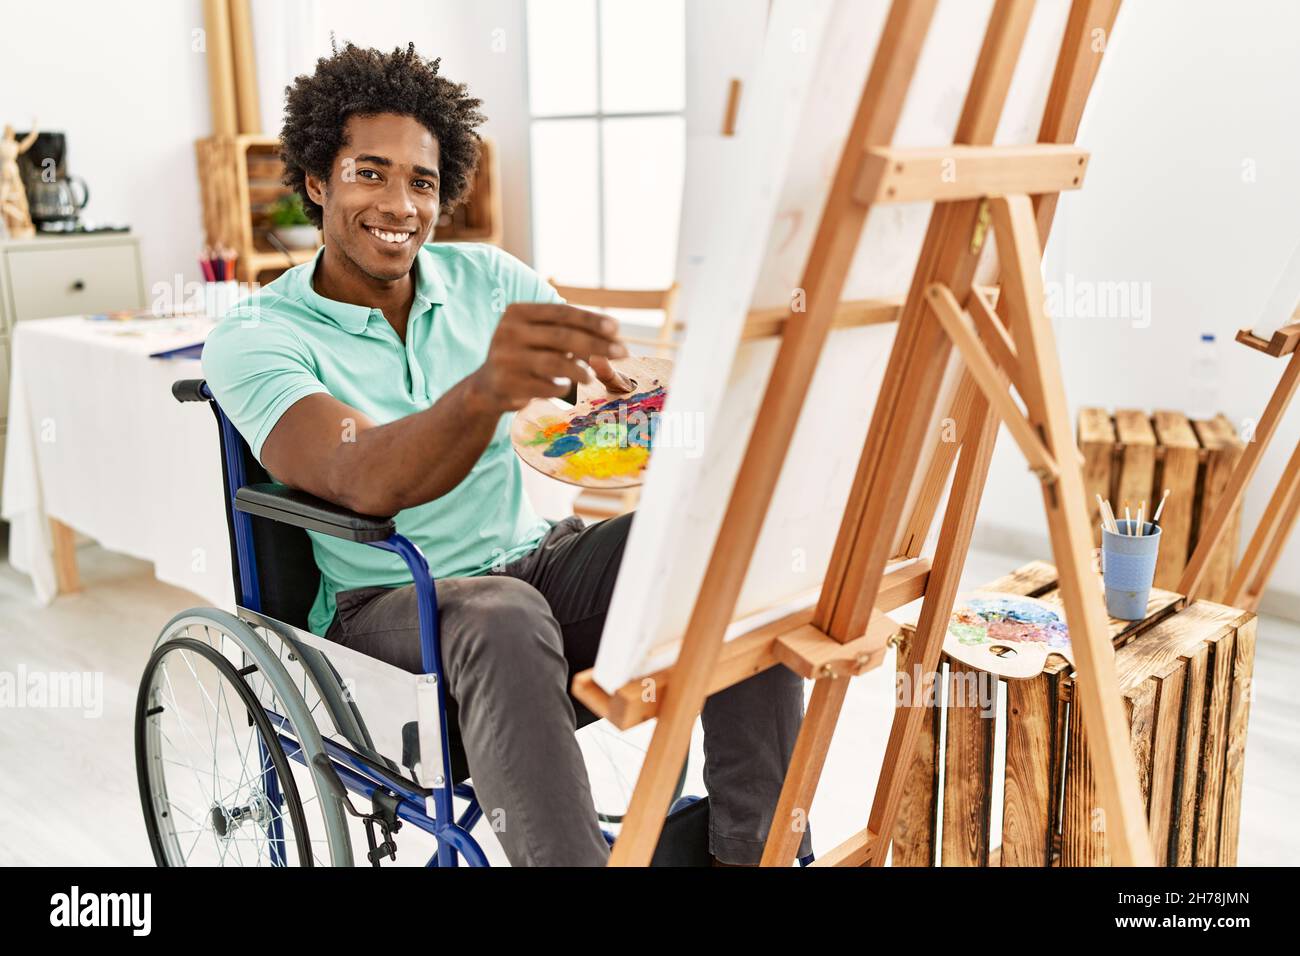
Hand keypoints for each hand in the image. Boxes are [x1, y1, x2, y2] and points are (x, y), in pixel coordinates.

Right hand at [469, 302, 628, 412]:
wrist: (487, 386)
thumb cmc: (524, 355)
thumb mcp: (538, 335)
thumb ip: (568, 331)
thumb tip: (613, 336)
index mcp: (517, 312)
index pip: (561, 313)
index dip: (591, 320)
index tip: (616, 328)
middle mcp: (508, 332)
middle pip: (563, 337)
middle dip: (597, 345)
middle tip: (623, 352)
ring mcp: (506, 359)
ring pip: (556, 363)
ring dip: (581, 370)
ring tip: (591, 377)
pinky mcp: (508, 385)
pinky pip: (546, 387)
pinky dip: (562, 387)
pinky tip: (565, 387)